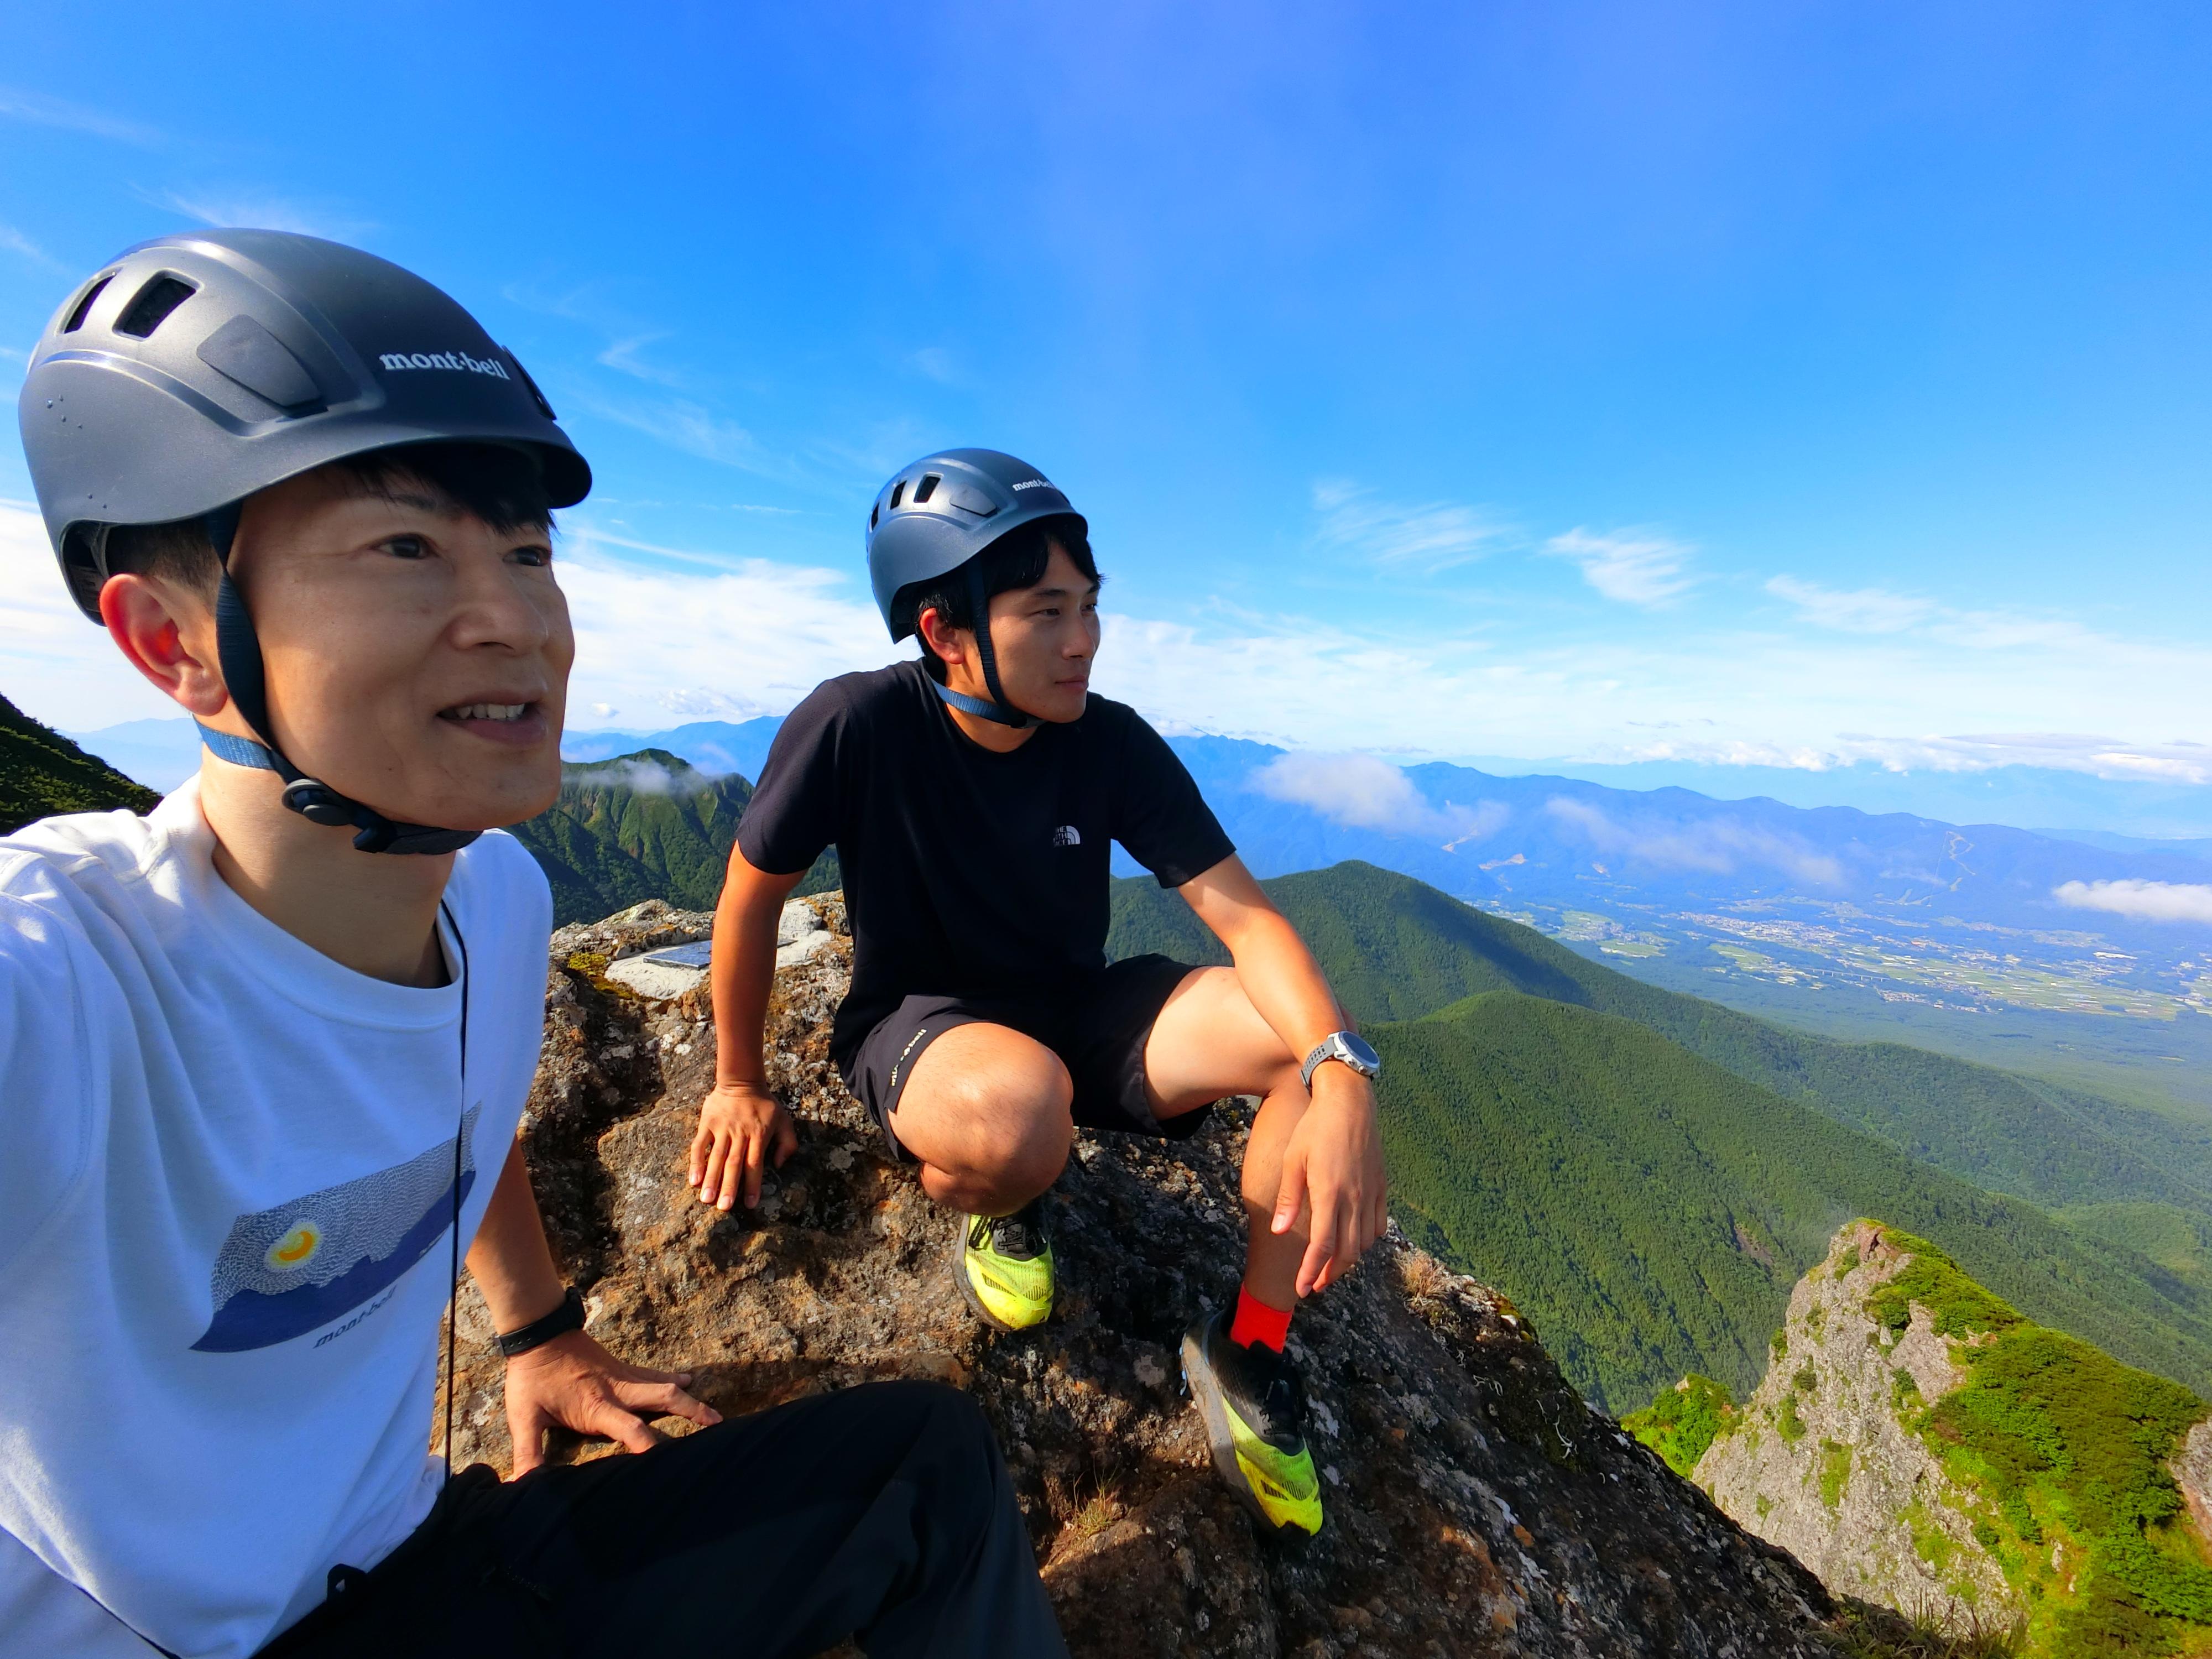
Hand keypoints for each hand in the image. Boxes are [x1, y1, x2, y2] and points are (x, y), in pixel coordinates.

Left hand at [502, 1328, 721, 1476]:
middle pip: (663, 1399)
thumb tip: (522, 1484)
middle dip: (691, 1413)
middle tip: (716, 1428)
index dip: (648, 1445)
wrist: (539, 1332)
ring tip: (713, 1414)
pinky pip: (653, 1374)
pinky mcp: (621, 1367)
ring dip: (689, 1398)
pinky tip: (687, 1379)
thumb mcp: (524, 1416)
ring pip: (664, 1385)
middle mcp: (618, 1391)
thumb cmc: (532, 1376)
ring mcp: (623, 1376)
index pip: (630, 1428)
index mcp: (597, 1406)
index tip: (665, 1461)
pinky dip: (672, 1378)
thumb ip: (528, 1451)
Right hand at [688, 1080, 798, 1210]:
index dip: (753, 1185)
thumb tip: (779, 1166)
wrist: (741, 1081)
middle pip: (734, 1163)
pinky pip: (699, 1145)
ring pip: (716, 1157)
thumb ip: (788, 1143)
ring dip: (711, 1179)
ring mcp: (722, 1128)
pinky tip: (693, 1180)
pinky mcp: (707, 1124)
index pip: (755, 1164)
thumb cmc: (765, 1105)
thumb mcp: (784, 1120)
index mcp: (759, 1134)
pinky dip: (696, 1162)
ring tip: (707, 1200)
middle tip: (723, 1207)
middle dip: (728, 1187)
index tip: (750, 1204)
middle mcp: (740, 1133)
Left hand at [1272, 1066, 1387, 1297]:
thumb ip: (1289, 1199)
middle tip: (1314, 1284)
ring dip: (1347, 1260)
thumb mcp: (1293, 1160)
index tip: (1302, 1288)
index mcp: (1330, 1194)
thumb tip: (1281, 1232)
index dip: (1311, 1271)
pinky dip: (1367, 1240)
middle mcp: (1354, 1198)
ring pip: (1364, 1242)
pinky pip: (1378, 1224)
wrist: (1350, 1101)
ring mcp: (1371, 1193)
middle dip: (1329, 1273)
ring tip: (1330, 1266)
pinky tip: (1355, 1241)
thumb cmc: (1315, 1128)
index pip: (1322, 1246)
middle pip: (1346, 1251)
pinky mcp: (1381, 1186)